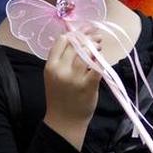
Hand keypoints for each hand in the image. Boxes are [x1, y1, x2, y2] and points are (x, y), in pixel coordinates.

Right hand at [42, 31, 101, 148]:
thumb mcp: (53, 76)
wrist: (64, 121)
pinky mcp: (88, 86)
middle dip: (88, 36)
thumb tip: (75, 38)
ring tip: (99, 44)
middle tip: (96, 35)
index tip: (83, 31)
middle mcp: (61, 70)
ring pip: (87, 53)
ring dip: (95, 46)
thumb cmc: (59, 97)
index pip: (62, 41)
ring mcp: (75, 78)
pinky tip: (102, 59)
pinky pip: (97, 67)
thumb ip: (60, 59)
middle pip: (76, 44)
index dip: (74, 33)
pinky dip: (101, 61)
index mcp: (50, 66)